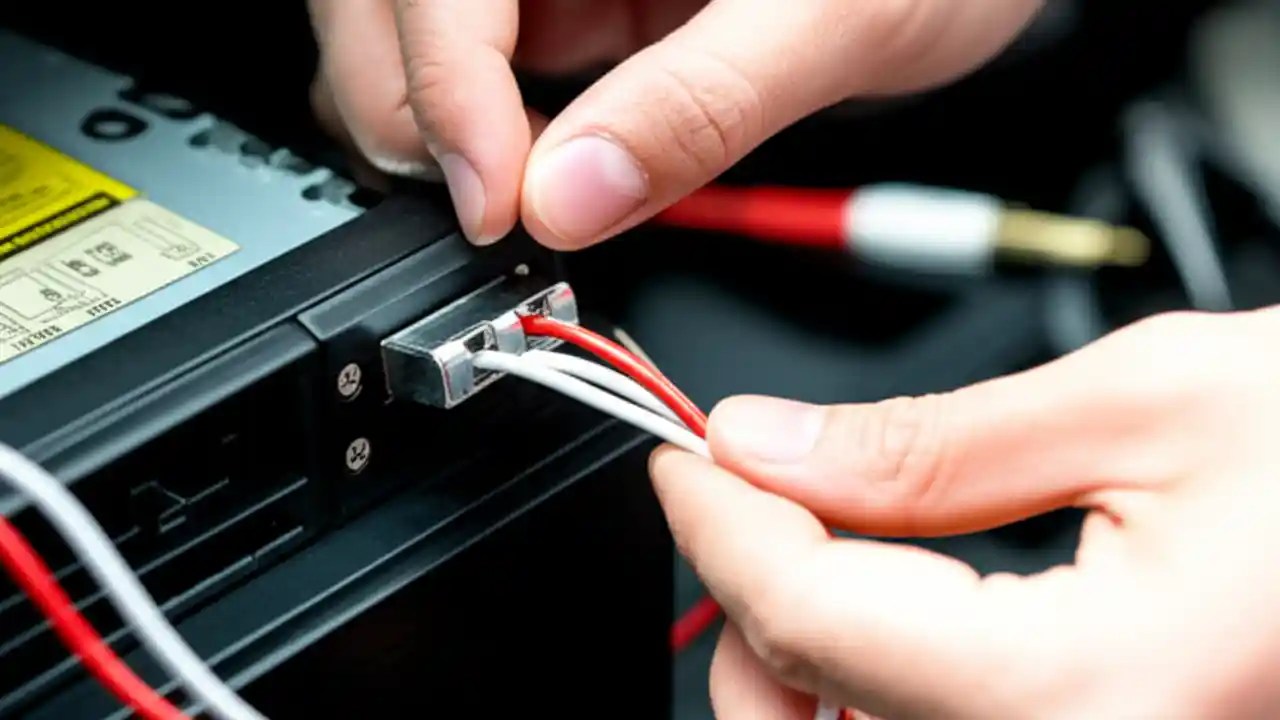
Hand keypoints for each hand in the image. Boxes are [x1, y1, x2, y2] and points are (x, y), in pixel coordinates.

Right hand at [306, 0, 1042, 247]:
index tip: (496, 201)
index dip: (442, 90)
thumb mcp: (839, 17)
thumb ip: (699, 104)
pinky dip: (495, 134)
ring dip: (442, 129)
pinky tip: (546, 170)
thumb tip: (570, 198)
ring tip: (521, 193)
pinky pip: (487, 66)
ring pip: (418, 35)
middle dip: (411, 111)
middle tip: (487, 208)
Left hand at [652, 308, 1279, 718]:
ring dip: (793, 655)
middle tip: (742, 491)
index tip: (679, 446)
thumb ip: (926, 446)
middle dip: (740, 604)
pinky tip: (895, 611)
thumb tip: (766, 447)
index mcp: (1093, 700)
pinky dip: (866, 690)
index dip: (712, 514)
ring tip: (821, 540)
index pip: (803, 613)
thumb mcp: (1145, 403)